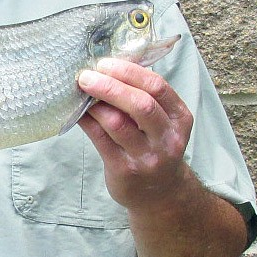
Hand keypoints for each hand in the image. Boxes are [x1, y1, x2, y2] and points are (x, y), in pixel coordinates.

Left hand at [77, 58, 192, 210]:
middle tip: (86, 75)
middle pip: (140, 104)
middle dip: (110, 86)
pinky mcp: (125, 170)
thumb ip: (141, 95)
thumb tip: (105, 66)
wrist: (160, 193)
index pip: (157, 87)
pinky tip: (77, 111)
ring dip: (95, 103)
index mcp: (179, 118)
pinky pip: (100, 138)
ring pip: (117, 123)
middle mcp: (167, 138)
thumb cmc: (153, 145)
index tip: (105, 63)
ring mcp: (147, 157)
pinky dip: (86, 120)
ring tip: (80, 91)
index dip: (129, 72)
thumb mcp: (161, 121)